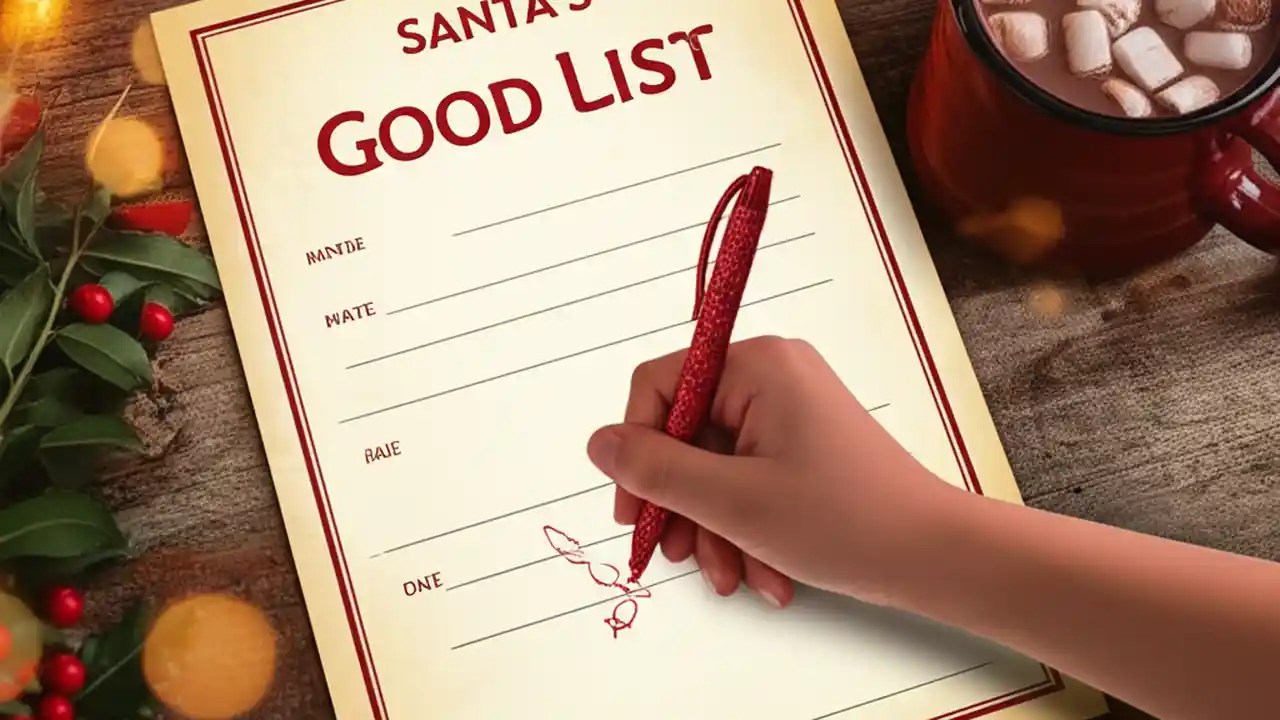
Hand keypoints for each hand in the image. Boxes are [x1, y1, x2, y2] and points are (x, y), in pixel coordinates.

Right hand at [586, 336, 959, 609]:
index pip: (658, 386)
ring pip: (715, 467)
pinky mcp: (800, 442)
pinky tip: (763, 574)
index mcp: (755, 364)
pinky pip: (747, 478)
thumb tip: (598, 443)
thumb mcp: (732, 502)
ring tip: (734, 579)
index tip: (634, 512)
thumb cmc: (843, 520)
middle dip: (684, 506)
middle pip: (686, 435)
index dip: (636, 451)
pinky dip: (746, 527)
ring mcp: (787, 409)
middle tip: (681, 557)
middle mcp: (770, 374)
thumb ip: (656, 471)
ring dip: (715, 528)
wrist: (933, 555)